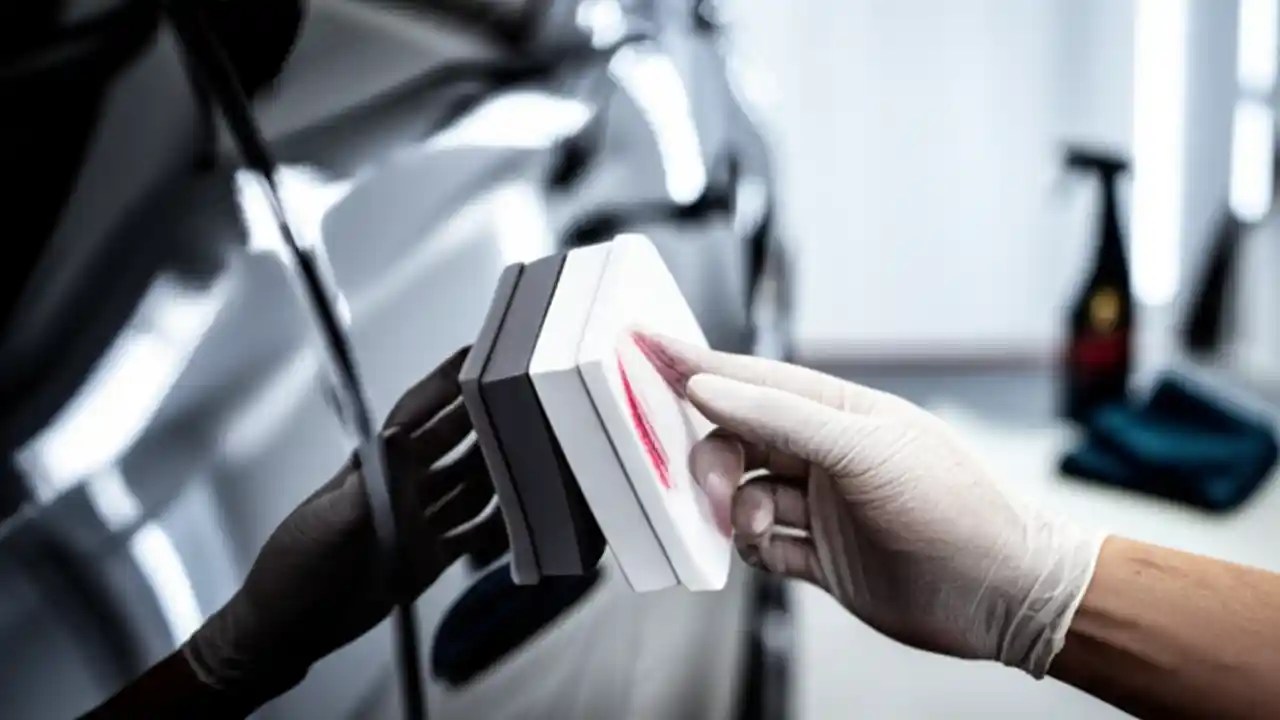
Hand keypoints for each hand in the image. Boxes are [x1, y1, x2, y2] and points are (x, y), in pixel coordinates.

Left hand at [182, 347, 495, 699]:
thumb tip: (396, 433)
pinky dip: (497, 525)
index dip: (444, 383)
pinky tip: (523, 515)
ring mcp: (417, 522)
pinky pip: (472, 534)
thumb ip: (369, 482)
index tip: (476, 354)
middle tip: (526, 400)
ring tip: (537, 453)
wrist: (290, 631)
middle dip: (485, 421)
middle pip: (453, 444)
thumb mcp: (329, 522)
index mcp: (374, 468)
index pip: (416, 414)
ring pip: (469, 486)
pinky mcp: (428, 557)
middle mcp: (401, 488)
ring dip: (498, 471)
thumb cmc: (296, 569)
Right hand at [639, 334, 1103, 677]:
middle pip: (736, 439)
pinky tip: (762, 550)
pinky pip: (758, 545)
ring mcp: (819, 507)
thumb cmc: (955, 509)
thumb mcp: (864, 450)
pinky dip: (747, 548)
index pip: (752, 379)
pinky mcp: (818, 557)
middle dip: (711, 457)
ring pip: (740, 495)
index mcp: (838, 411)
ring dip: (730, 510)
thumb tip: (710, 388)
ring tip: (747, 527)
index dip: (695, 364)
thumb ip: (781, 418)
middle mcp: (824, 455)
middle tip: (707, 484)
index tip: (646, 347)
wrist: (1003, 596)